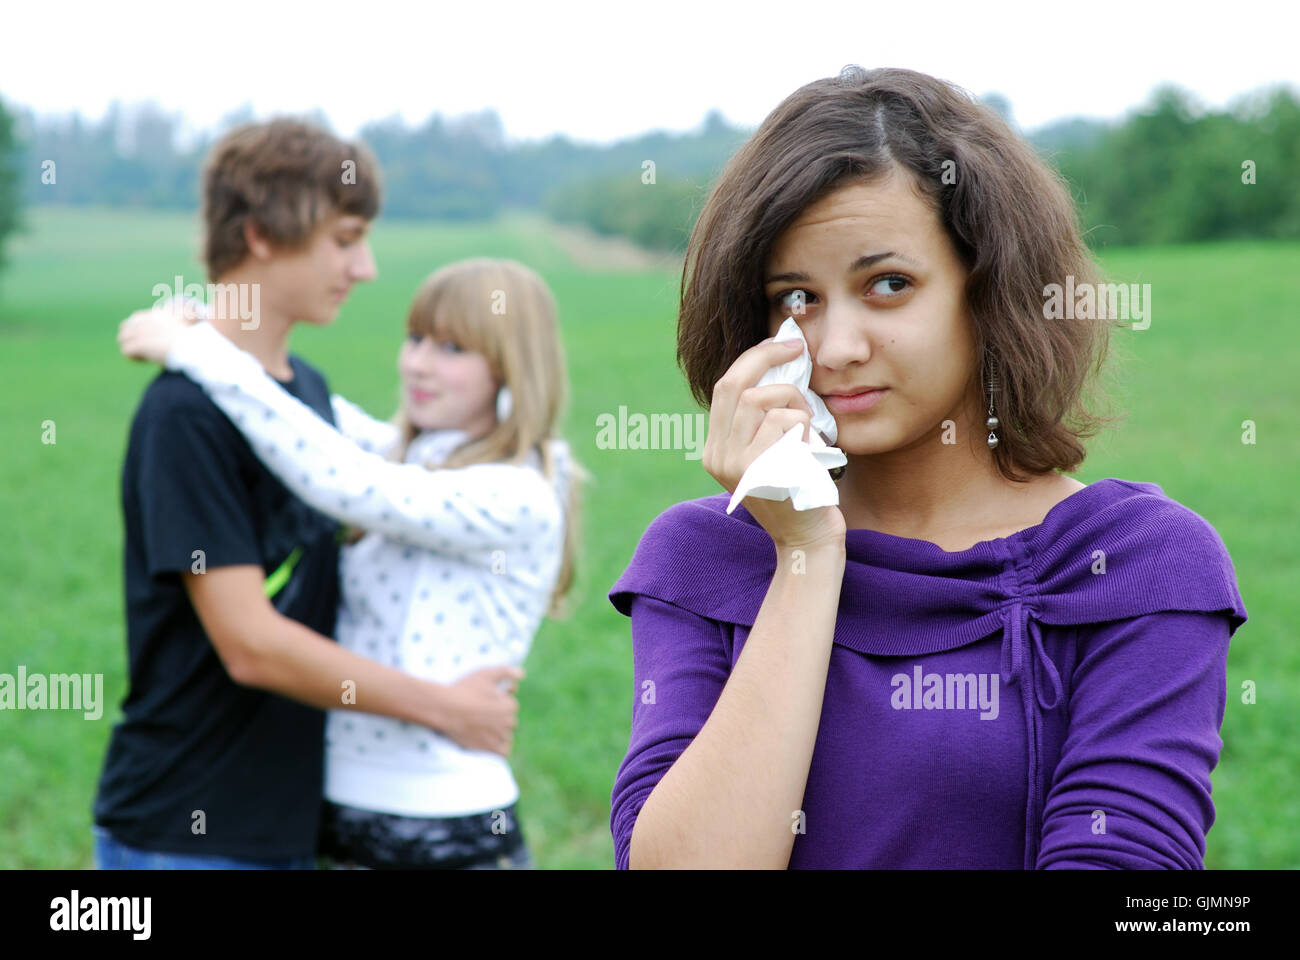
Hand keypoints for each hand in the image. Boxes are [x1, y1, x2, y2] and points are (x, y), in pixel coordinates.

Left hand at [116, 299, 201, 364]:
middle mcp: (145, 320)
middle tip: (144, 350)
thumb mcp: (189, 326)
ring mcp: (141, 332)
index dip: (138, 331)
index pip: (135, 319)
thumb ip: (182, 322)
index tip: (150, 341)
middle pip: (124, 328)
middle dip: (131, 338)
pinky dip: (134, 357)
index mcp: (156, 315)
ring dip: (132, 348)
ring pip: (122, 339)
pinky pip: (126, 351)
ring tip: (145, 356)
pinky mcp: (139, 344)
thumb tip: (188, 319)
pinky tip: (146, 360)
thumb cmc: (196, 341)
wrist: (194, 347)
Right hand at [438, 665, 524, 756]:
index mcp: (510, 706)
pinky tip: (488, 741)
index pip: (510, 706)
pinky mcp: (490, 749)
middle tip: (481, 715)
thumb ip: (506, 672)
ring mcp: (499, 737)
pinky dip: (499, 748)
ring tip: (481, 728)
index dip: (498, 703)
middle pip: (509, 722)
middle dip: (499, 719)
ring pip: (506, 736)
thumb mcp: (486, 674)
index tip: (485, 702)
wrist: (445, 709)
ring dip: (498, 734)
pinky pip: (503, 752)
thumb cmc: (465, 689)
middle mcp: (508, 722)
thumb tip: (522, 674)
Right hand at [702, 338, 846, 549]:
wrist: (807, 541)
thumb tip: (779, 363)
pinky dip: (807, 427)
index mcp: (716, 450)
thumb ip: (763, 420)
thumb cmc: (799, 492)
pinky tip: (814, 450)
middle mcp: (717, 457)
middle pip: (736, 386)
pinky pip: (784, 423)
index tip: (780, 344)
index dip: (752, 359)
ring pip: (762, 401)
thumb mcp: (771, 454)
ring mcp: (735, 466)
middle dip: (769, 359)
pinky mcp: (760, 473)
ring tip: (811, 426)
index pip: (724, 388)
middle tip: (798, 349)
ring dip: (796, 402)